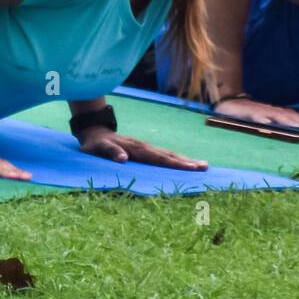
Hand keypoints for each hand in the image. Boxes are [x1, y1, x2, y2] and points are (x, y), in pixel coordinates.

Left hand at [79, 128, 206, 170]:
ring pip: (168, 154)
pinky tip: (183, 162)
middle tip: (205, 167)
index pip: (159, 158)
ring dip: (185, 160)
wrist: (94, 131)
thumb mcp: (98, 148)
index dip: (175, 163)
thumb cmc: (95, 143)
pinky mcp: (144, 149)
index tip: (191, 167)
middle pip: (169, 155)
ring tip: (202, 165)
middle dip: (187, 161)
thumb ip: (110, 152)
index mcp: (136, 149)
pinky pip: (163, 154)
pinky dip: (175, 158)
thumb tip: (123, 159)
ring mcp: (145, 147)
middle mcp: (144, 147)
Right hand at [214, 96, 298, 130]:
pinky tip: (269, 123)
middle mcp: (274, 111)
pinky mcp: (248, 113)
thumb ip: (279, 122)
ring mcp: (262, 111)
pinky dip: (263, 119)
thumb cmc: (249, 112)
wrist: (228, 102)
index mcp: (279, 113)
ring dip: (292, 121)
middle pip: (295, 117)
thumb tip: (297, 128)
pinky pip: (257, 116)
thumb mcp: (267, 118)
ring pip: (279, 116)